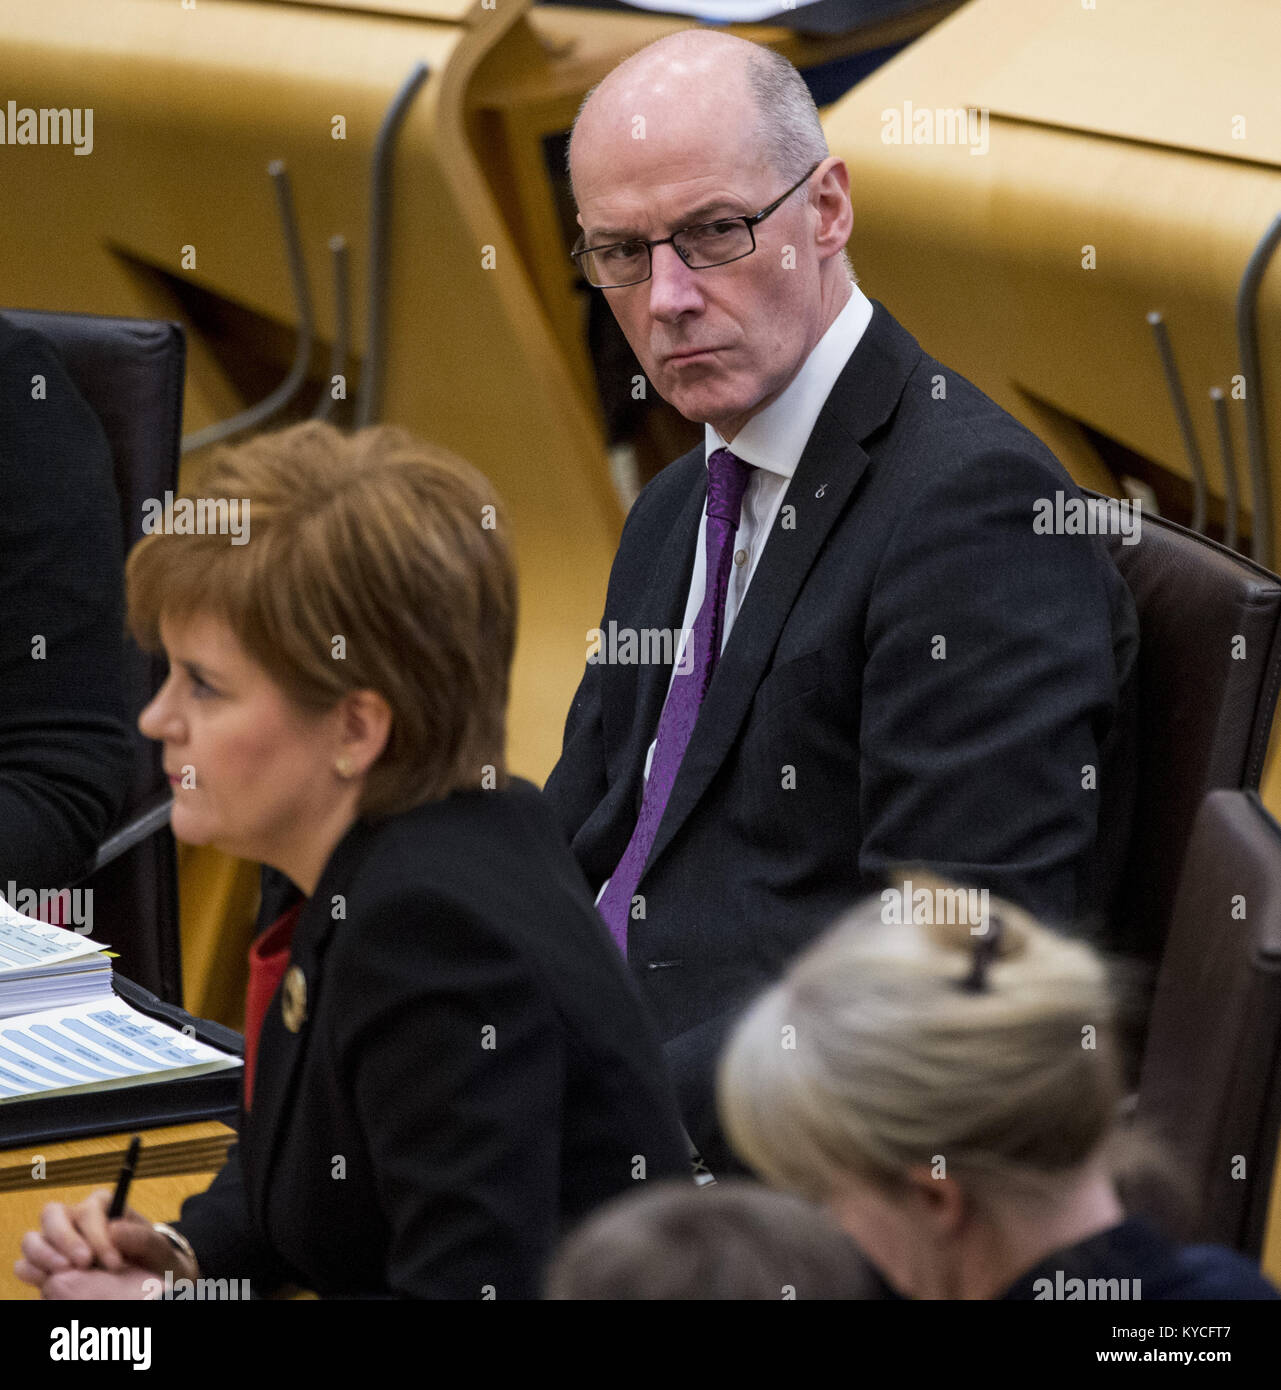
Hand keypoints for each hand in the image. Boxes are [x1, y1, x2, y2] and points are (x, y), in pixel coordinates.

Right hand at [15, 1187, 196, 1299]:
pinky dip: (32, 1272)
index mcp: (103, 1206)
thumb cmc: (152, 1260)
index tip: (114, 1263)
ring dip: (44, 1255)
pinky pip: (25, 1264)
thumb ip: (142, 1237)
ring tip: (64, 1274)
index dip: (99, 1235)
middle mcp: (75, 1219)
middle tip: (84, 1264)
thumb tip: (114, 1230)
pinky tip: (48, 1283)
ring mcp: (56, 1243)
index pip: (91, 1209)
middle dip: (66, 1240)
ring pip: (33, 1238)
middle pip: (53, 1215)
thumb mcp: (158, 1248)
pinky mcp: (45, 1266)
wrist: (147, 1282)